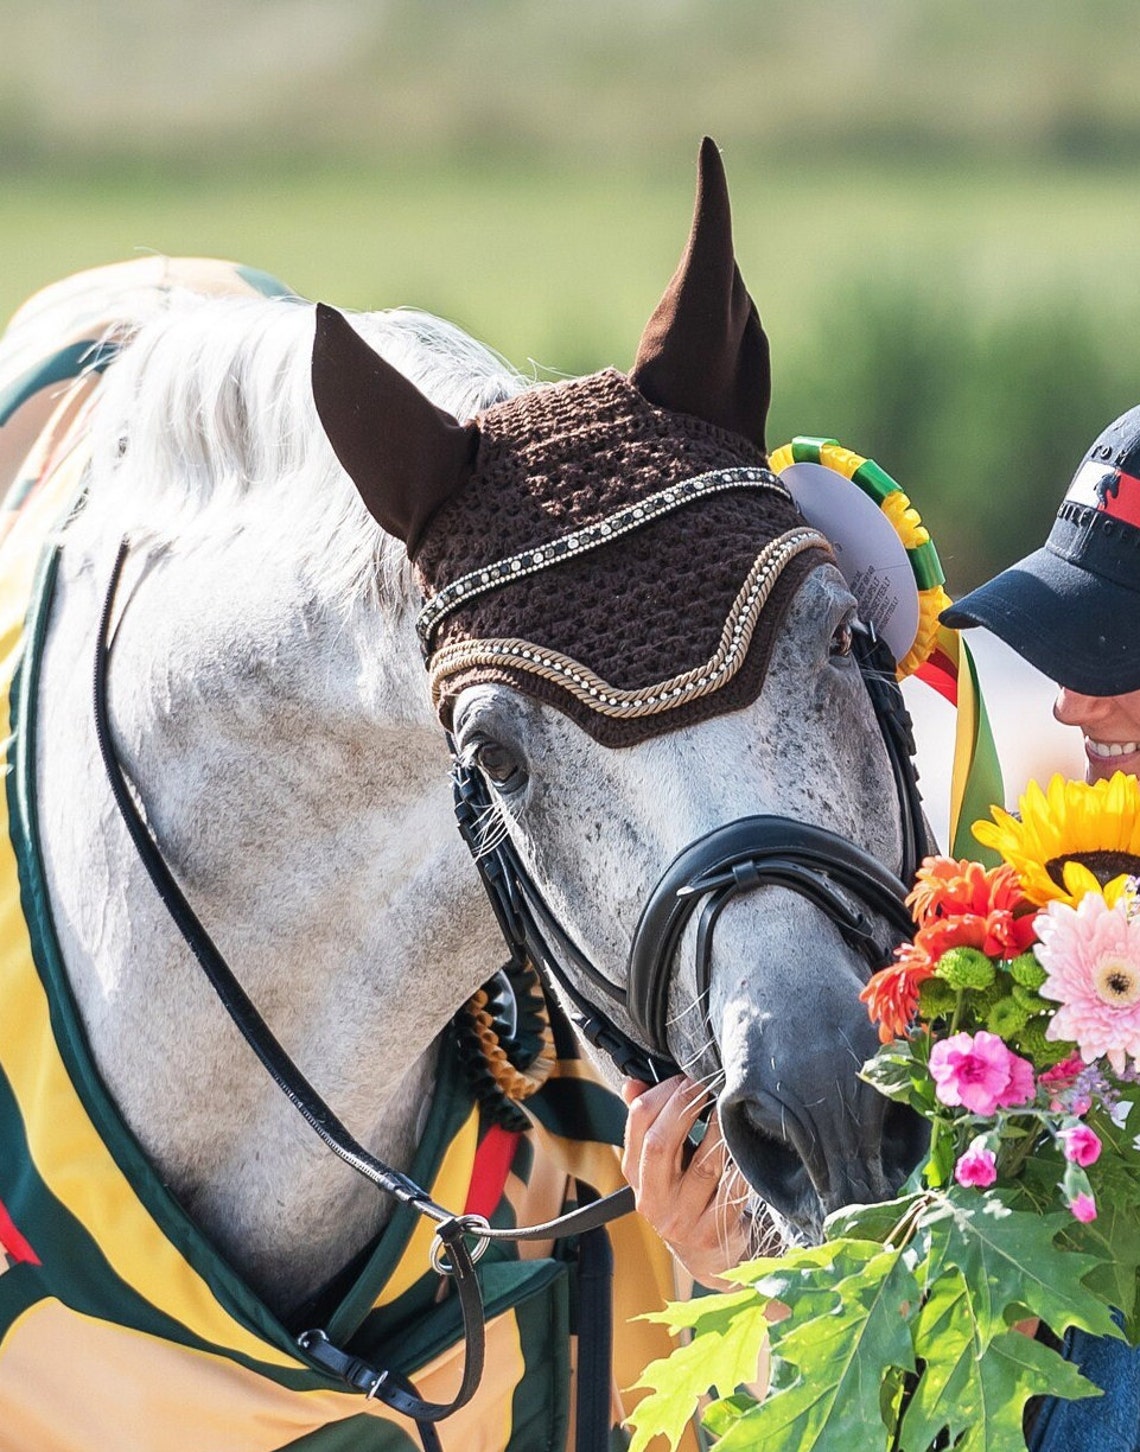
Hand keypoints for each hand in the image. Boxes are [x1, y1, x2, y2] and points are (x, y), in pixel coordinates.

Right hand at [621, 1075, 751, 1288]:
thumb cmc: (683, 1195)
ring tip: (730, 1106)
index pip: (638, 1123)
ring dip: (720, 1129)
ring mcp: (683, 1220)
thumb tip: (632, 1083)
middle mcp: (653, 1199)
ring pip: (705, 1165)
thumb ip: (646, 1124)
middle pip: (662, 1144)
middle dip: (684, 1105)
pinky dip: (742, 1163)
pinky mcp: (714, 1231)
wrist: (707, 1254)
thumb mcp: (658, 1164)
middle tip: (704, 1084)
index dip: (660, 1093)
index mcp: (635, 1175)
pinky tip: (749, 1141)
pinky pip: (734, 1189)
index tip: (682, 1077)